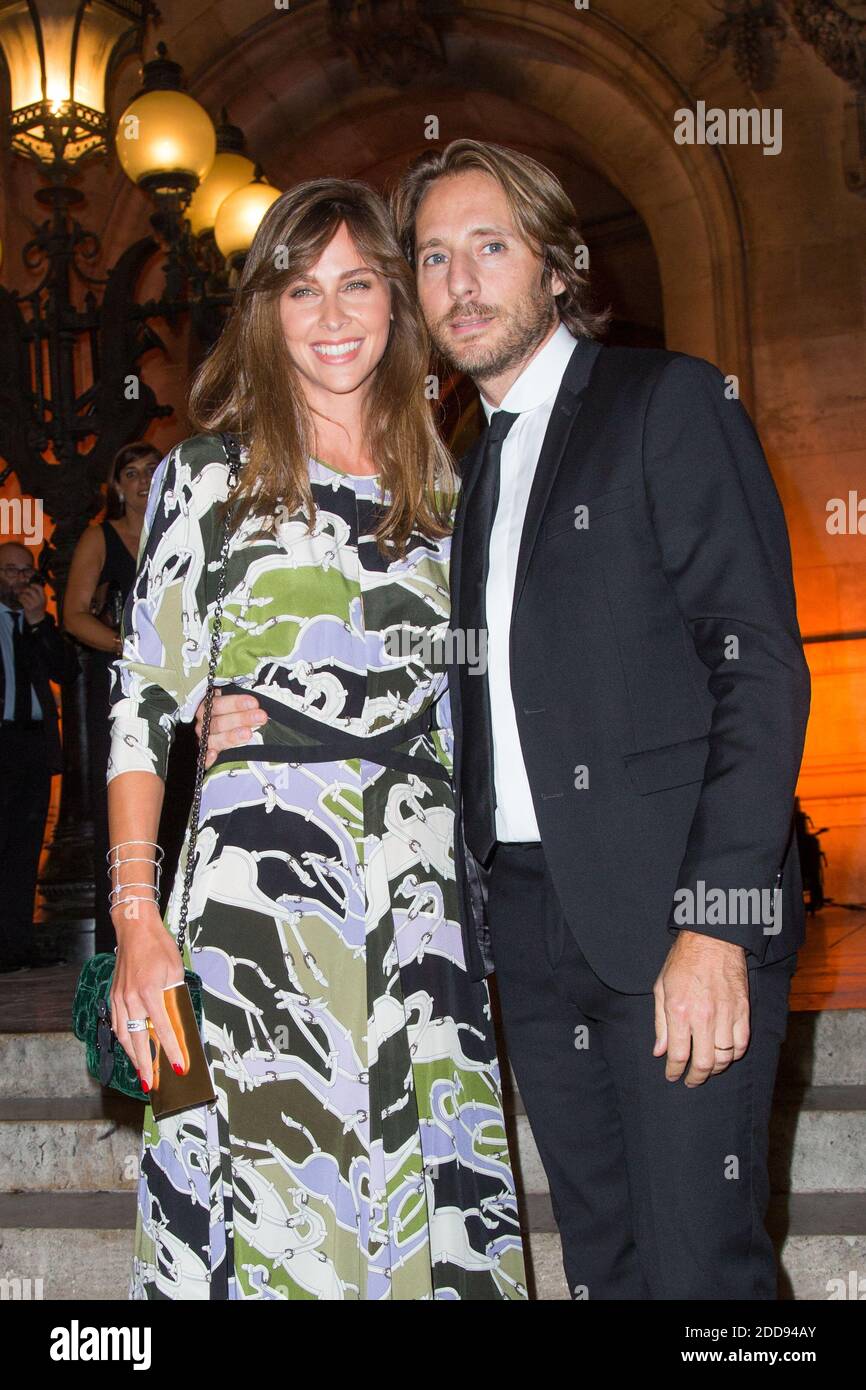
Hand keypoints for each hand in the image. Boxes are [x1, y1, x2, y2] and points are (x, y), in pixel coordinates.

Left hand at [19, 582, 46, 623]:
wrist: (37, 619)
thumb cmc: (38, 608)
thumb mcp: (42, 601)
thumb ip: (39, 594)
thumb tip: (31, 585)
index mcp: (43, 598)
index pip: (40, 588)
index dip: (34, 585)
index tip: (30, 585)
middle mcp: (39, 600)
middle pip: (31, 590)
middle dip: (25, 589)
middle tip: (23, 590)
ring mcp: (34, 604)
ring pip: (25, 595)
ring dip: (21, 595)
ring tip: (21, 596)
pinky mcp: (28, 608)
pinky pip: (22, 600)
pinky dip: (20, 599)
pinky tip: (20, 600)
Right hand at [110, 902, 186, 1090]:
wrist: (135, 930)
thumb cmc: (158, 947)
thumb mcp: (175, 971)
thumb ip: (174, 997)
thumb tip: (178, 1021)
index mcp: (149, 992)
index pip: (164, 1030)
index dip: (172, 1051)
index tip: (178, 1067)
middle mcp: (131, 999)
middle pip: (138, 1040)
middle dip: (145, 1065)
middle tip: (151, 1083)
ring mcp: (119, 999)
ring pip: (124, 1036)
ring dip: (133, 1056)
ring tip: (142, 1071)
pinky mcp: (113, 996)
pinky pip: (117, 1024)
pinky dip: (123, 1039)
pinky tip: (131, 1048)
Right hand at [193, 690, 266, 768]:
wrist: (223, 733)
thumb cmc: (234, 716)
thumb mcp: (238, 707)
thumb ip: (245, 706)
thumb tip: (258, 706)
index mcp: (209, 707)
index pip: (219, 704)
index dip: (236, 703)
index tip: (254, 703)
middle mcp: (205, 723)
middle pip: (218, 722)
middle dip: (241, 719)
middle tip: (260, 717)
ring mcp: (205, 740)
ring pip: (214, 739)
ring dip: (231, 736)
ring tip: (248, 734)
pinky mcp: (206, 757)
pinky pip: (204, 759)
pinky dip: (208, 758)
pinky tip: (214, 754)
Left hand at [653, 930, 749, 1085]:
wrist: (712, 939)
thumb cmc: (682, 961)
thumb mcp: (661, 988)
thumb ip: (660, 1023)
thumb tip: (659, 1051)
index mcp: (679, 1011)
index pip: (678, 1055)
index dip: (674, 1071)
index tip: (672, 1076)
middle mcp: (703, 1016)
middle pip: (704, 1063)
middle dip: (696, 1077)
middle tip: (691, 1080)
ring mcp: (726, 1014)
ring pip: (725, 1057)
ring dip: (715, 1069)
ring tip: (707, 1070)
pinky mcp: (743, 1010)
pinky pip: (742, 1043)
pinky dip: (734, 1055)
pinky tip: (725, 1055)